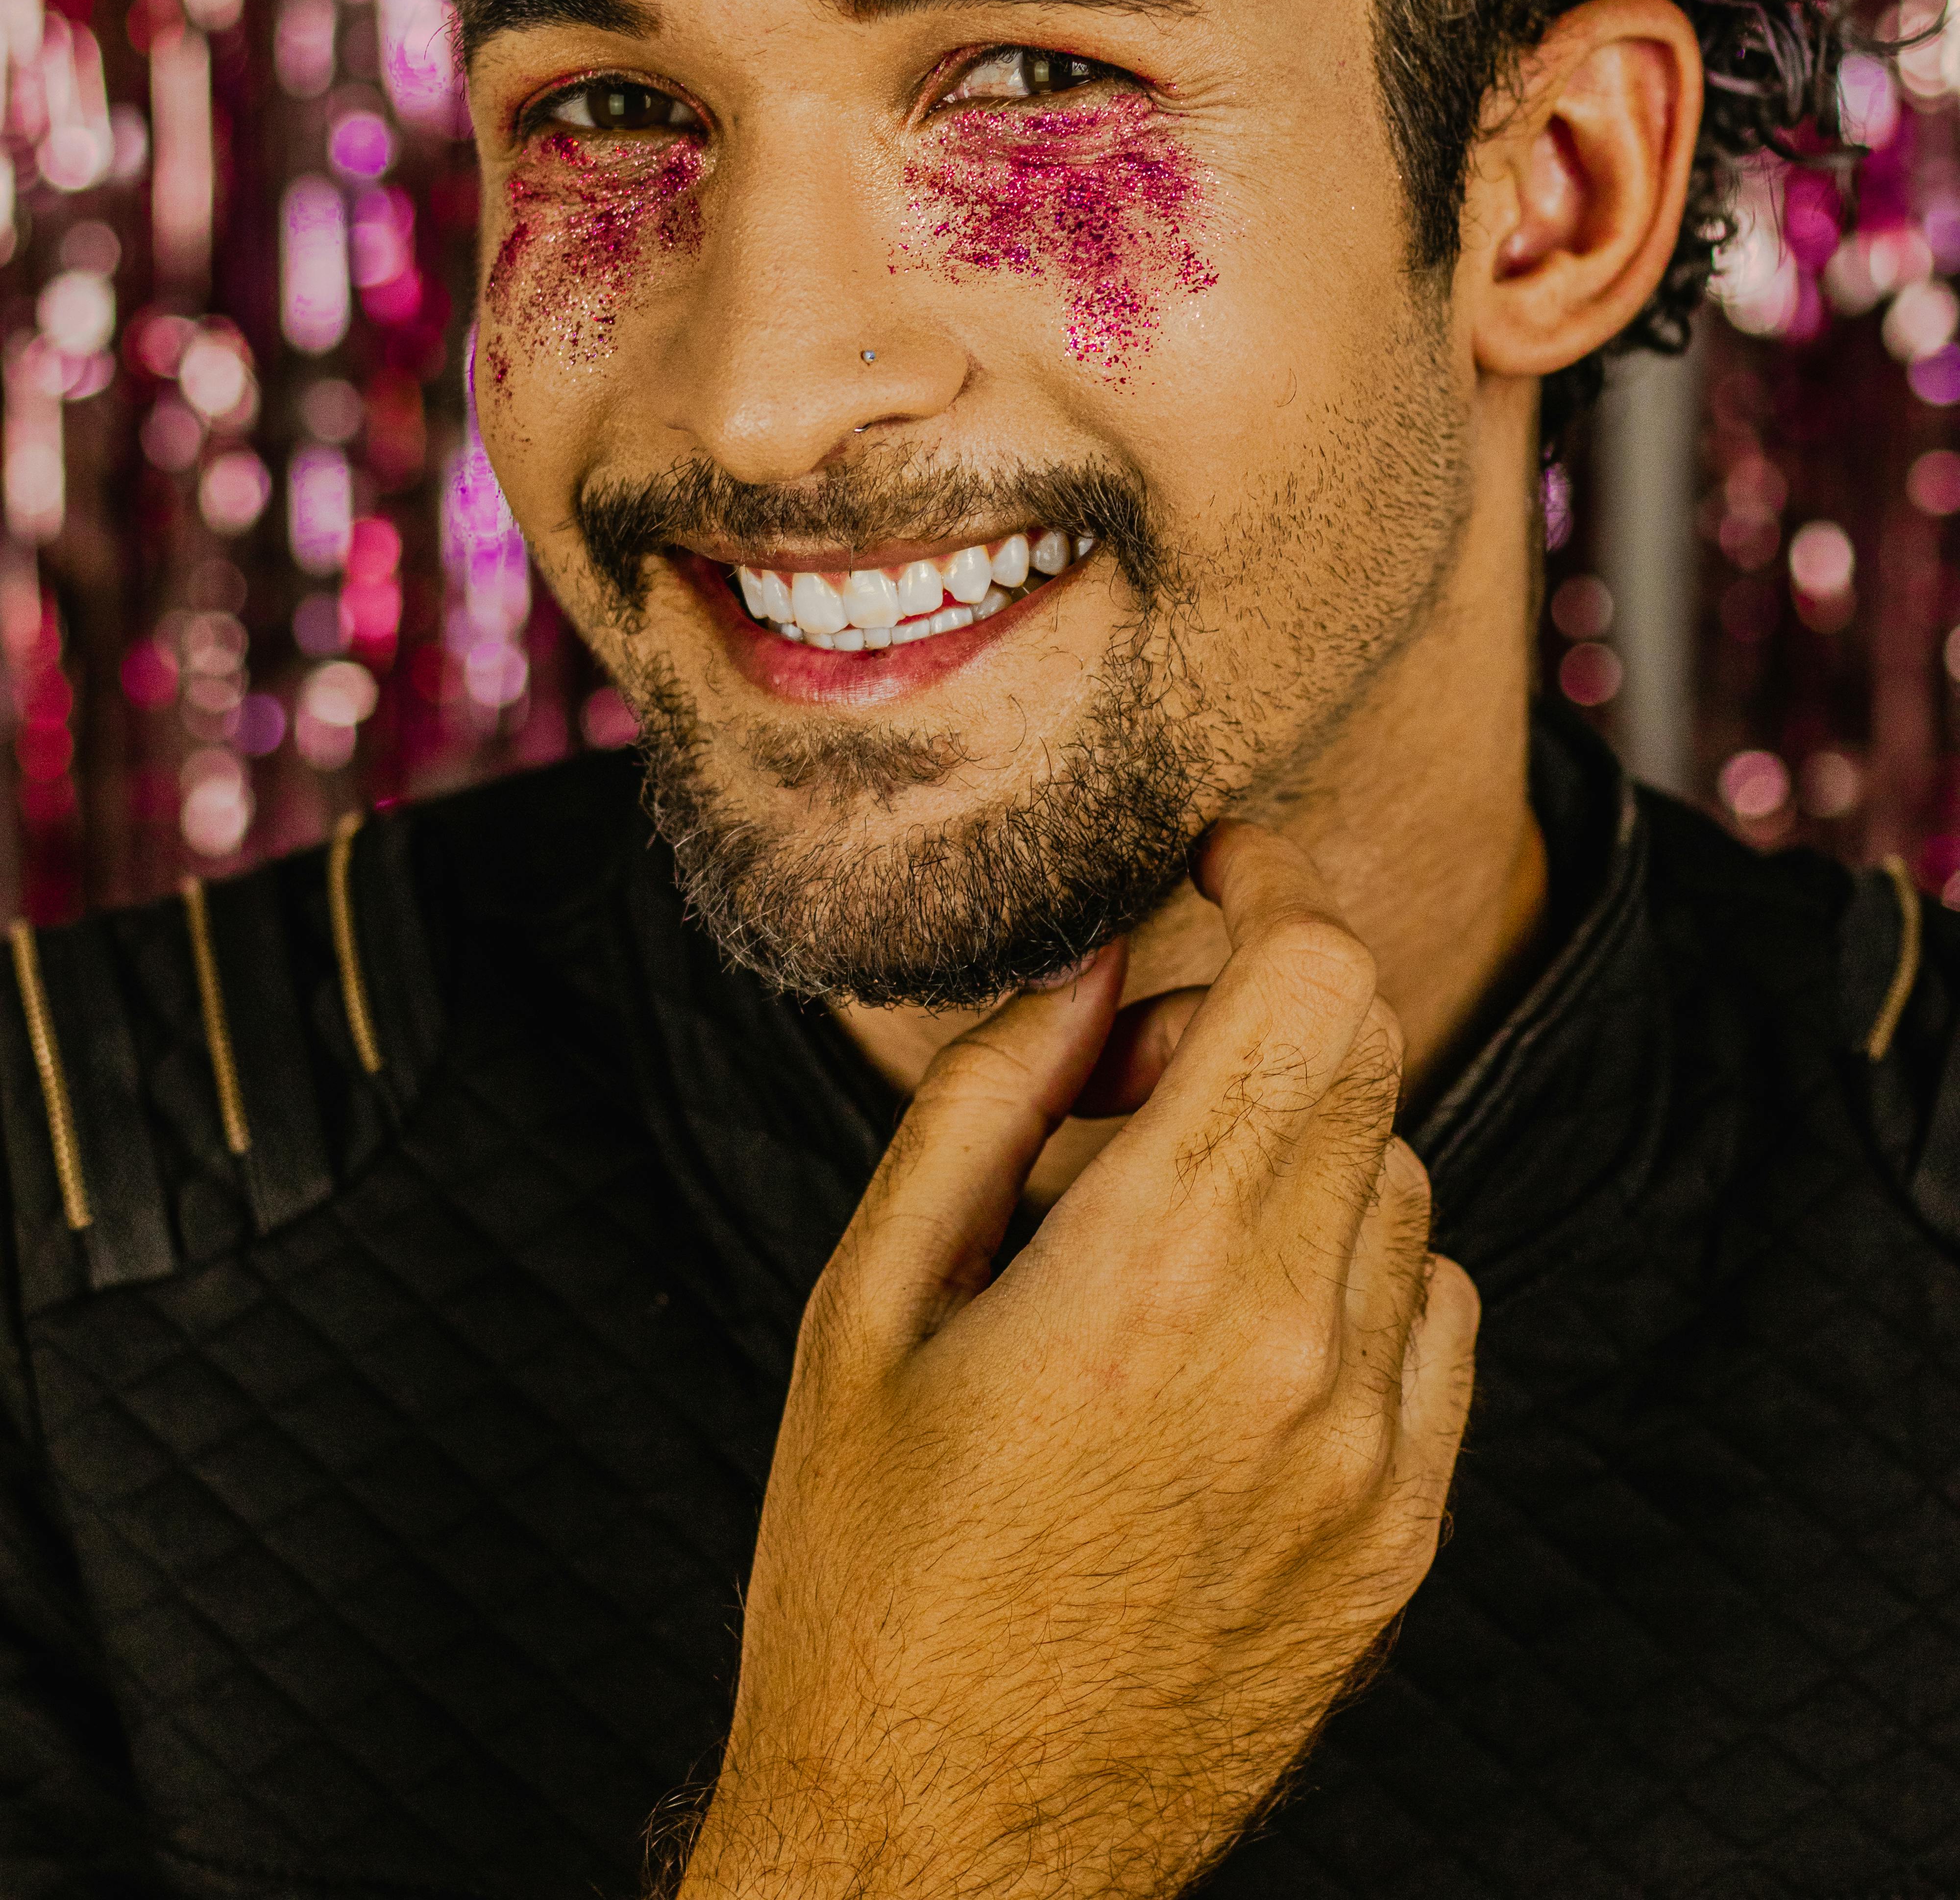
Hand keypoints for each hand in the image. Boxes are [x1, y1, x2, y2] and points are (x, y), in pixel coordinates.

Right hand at [674, 823, 1479, 1899]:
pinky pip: (1435, 1314)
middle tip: (1128, 1071)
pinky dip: (1353, 1265)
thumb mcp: (869, 1304)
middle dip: (1256, 1008)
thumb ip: (990, 1100)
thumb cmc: (865, 1573)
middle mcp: (1294, 1348)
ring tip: (1150, 1229)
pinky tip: (1230, 1324)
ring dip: (1293, 1146)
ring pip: (1396, 1181)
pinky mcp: (1400, 1539)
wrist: (938, 1848)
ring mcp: (1369, 1454)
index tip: (1221, 864)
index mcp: (1150, 1270)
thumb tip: (1094, 964)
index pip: (1306, 986)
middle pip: (1363, 1058)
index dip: (1272, 885)